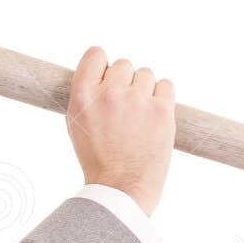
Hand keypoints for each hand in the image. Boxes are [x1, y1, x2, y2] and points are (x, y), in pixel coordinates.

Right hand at [66, 46, 175, 216]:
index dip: (104, 66)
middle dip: (125, 82)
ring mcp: (137, 101)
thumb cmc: (98, 158)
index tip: (108, 80)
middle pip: (124, 64)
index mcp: (83, 96)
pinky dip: (163, 97)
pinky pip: (166, 85)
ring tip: (139, 117)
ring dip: (145, 90)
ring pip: (146, 74)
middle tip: (125, 109)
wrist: (122, 188)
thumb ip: (86, 93)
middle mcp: (109, 94)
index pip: (96, 54)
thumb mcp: (77, 123)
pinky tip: (155, 114)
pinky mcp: (161, 110)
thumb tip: (102, 69)